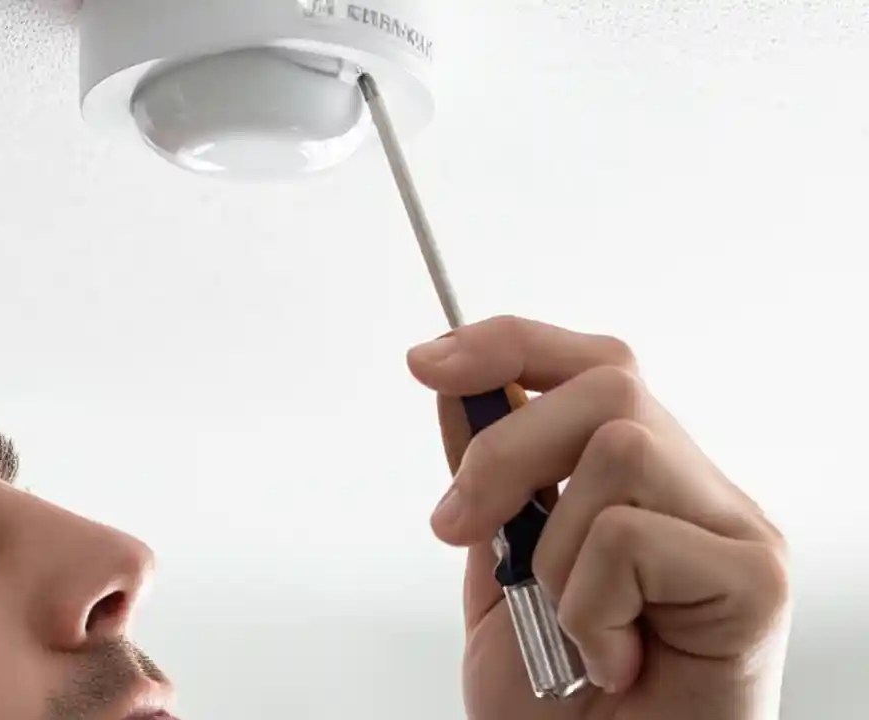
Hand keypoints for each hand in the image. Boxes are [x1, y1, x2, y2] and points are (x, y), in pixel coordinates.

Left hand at [407, 316, 790, 719]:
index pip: (595, 364)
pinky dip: (587, 604)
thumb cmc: (557, 706)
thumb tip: (456, 384)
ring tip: (566, 625)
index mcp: (644, 484)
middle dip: (504, 449)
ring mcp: (735, 532)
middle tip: (458, 526)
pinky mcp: (755, 580)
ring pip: (620, 448)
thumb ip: (492, 480)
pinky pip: (631, 535)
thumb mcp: (500, 571)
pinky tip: (611, 657)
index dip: (511, 345)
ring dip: (554, 550)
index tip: (428, 361)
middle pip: (609, 382)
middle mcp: (699, 494)